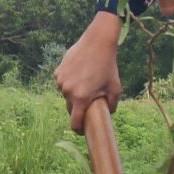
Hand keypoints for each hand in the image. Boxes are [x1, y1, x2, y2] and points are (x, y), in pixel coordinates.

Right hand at [54, 13, 123, 132]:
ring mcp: (61, 81)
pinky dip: (69, 82)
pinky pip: (63, 83)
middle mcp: (68, 91)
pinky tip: (79, 74)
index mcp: (81, 98)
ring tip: (86, 83)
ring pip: (66, 94)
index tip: (83, 131)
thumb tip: (107, 115)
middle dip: (78, 109)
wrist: (97, 43)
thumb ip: (112, 106)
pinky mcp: (58, 72)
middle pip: (70, 108)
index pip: (75, 122)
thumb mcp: (115, 88)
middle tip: (88, 103)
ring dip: (73, 94)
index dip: (79, 129)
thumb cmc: (108, 66)